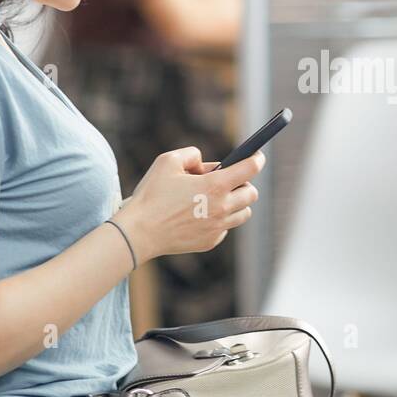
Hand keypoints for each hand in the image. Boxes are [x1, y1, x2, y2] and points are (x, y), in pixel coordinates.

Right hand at [113, 146, 264, 260]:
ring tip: (216, 198)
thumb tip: (205, 163)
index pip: (250, 169)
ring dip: (235, 203)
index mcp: (215, 186)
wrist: (138, 232)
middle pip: (251, 193)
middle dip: (244, 183)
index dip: (257, 159)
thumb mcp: (167, 161)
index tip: (257, 156)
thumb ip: (192, 154)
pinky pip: (226, 228)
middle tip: (228, 180)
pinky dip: (220, 220)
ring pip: (243, 213)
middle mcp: (222, 208)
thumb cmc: (151, 195)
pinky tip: (202, 215)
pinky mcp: (210, 242)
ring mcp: (218, 228)